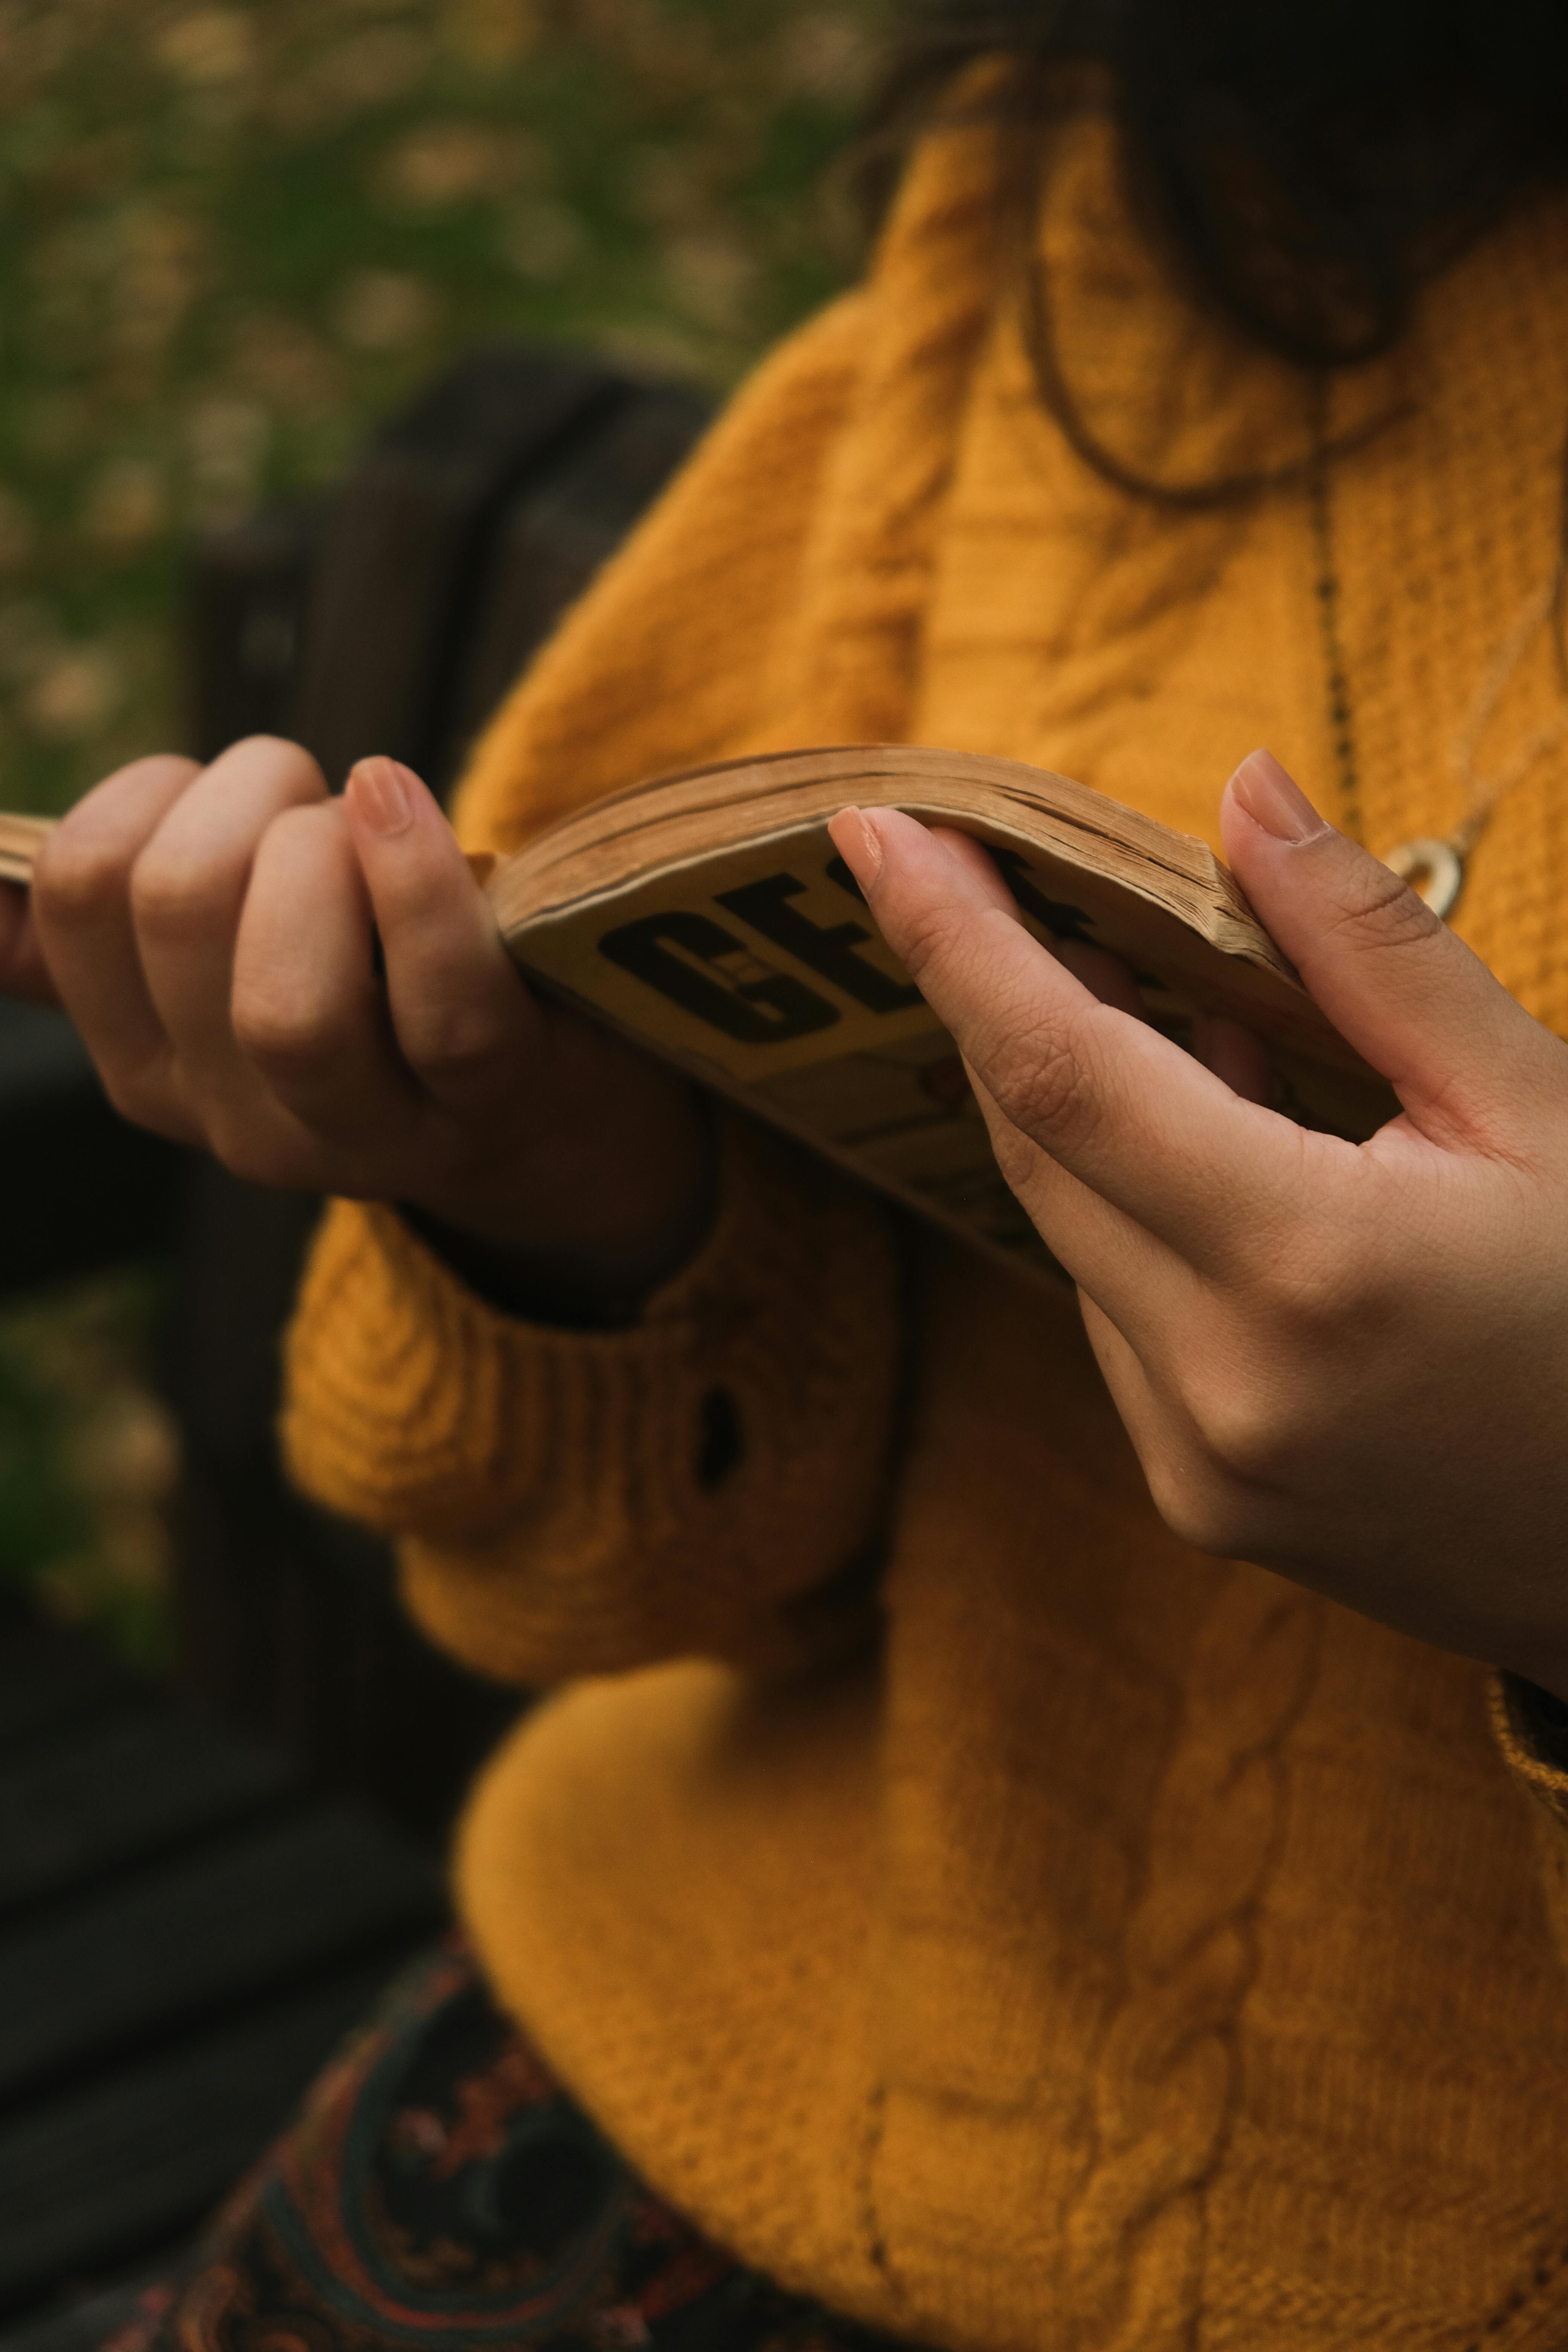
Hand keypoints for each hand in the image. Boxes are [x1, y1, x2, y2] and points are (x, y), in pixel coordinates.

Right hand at [0, 738, 711, 1286]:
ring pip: (283, 994)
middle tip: (315, 805)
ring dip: (324, 847)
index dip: (150, 794)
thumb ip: (105, 943)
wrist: (551, 1118)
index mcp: (147, 1067)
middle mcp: (235, 1119)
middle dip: (247, 798)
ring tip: (372, 826)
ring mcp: (363, 1132)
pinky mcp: (489, 1101)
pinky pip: (438, 997)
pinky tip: (399, 802)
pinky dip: (417, 877)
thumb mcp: (228, 971)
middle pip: (174, 910)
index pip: (78, 892)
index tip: (224, 802)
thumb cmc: (378, 989)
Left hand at [830, 750, 1567, 1698]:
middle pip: (1039, 1146)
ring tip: (1188, 1018)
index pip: (1059, 1069)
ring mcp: (1196, 1463)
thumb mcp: (1538, 1106)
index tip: (873, 831)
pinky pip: (1113, 1320)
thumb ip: (1371, 948)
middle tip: (1009, 884)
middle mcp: (1219, 1384)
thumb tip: (1244, 792)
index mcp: (1309, 1266)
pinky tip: (1225, 1158)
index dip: (952, 937)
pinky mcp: (1197, 1502)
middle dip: (1005, 1003)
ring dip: (1088, 1113)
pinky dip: (1136, 1217)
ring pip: (1070, 1233)